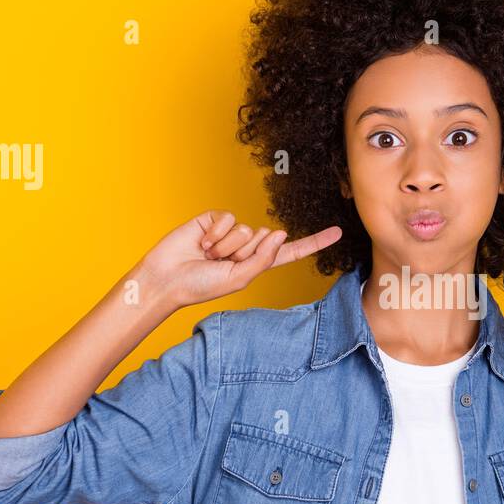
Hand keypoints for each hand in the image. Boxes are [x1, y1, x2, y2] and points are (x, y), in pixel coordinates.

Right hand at [141, 210, 341, 309]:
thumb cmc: (200, 286)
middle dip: (245, 252)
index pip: (291, 252)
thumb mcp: (238, 279)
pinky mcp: (214, 220)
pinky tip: (202, 242)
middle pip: (266, 238)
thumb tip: (279, 232)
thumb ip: (262, 259)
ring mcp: (231, 232)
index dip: (313, 242)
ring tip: (209, 256)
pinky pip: (228, 217)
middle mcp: (247, 246)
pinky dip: (217, 232)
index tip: (337, 232)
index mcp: (257, 264)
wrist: (167, 279)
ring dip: (228, 245)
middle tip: (221, 263)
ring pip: (247, 228)